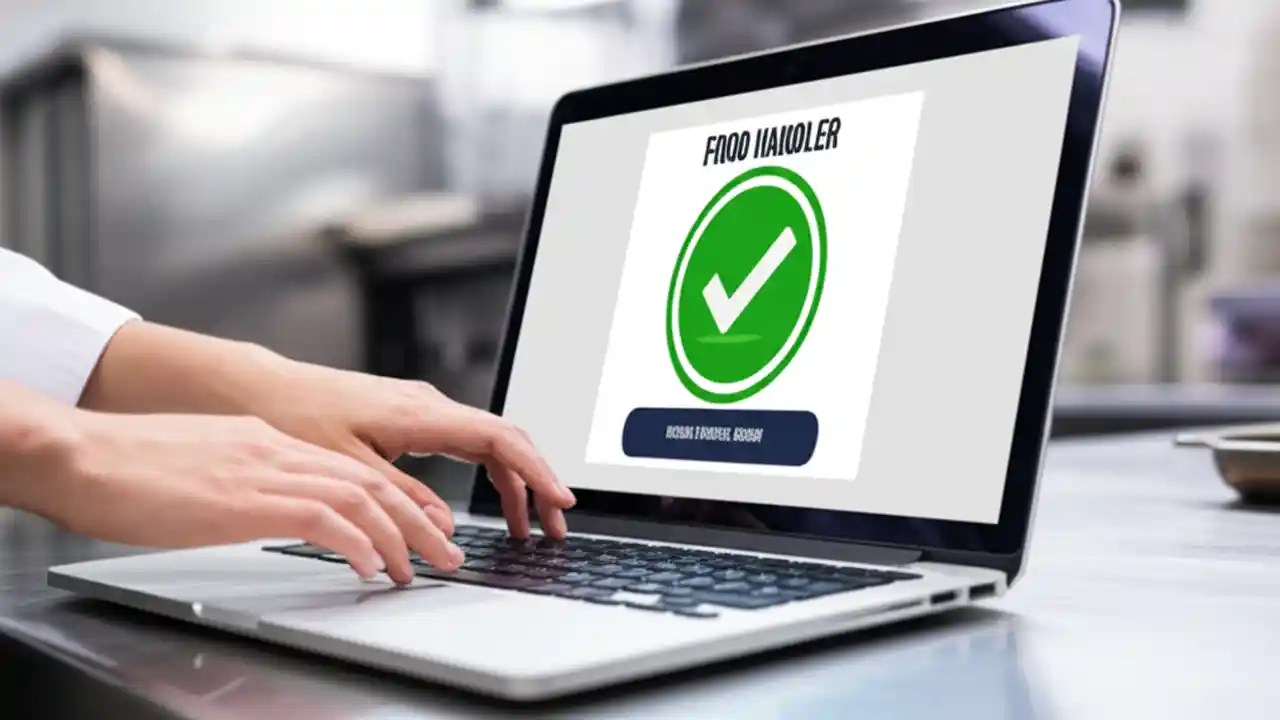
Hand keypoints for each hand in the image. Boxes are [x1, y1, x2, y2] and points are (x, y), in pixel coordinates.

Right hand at [17, 409, 464, 582]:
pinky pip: (324, 520)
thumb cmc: (129, 468)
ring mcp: (264, 470)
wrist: (83, 455)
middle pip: (371, 481)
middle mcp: (276, 449)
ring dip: (398, 538)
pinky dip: (357, 543)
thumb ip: (246, 480)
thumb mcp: (206, 466)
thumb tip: (268, 507)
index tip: (415, 528)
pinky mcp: (248, 499)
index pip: (352, 469)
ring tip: (417, 569)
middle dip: (416, 521)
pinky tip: (370, 567)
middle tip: (444, 552)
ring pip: (360, 499)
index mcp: (268, 441)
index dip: (394, 501)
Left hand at [243, 361, 576, 538]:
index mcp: (420, 414)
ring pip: (488, 444)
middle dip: (535, 484)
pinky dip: (487, 473)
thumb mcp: (349, 471)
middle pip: (505, 442)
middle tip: (551, 526)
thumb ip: (403, 500)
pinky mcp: (413, 418)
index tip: (559, 500)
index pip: (500, 439)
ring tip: (522, 526)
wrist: (264, 390)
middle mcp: (429, 405)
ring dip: (512, 483)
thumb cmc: (296, 417)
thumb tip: (446, 530)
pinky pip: (466, 443)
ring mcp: (424, 409)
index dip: (536, 471)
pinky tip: (487, 501)